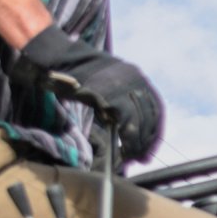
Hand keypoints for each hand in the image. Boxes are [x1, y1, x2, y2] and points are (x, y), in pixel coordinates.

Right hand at [14, 26, 164, 163]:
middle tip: (143, 158)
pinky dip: (130, 140)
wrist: (61, 59)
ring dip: (139, 143)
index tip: (150, 146)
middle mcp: (137, 81)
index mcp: (137, 77)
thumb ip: (118, 102)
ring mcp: (126, 88)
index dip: (154, 130)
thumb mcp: (106, 86)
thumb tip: (123, 126)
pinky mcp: (113, 97)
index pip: (155, 108)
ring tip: (134, 157)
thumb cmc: (78, 75)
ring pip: (142, 121)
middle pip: (152, 116)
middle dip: (148, 140)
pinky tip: (126, 150)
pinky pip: (128, 123)